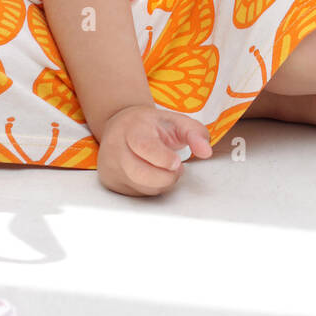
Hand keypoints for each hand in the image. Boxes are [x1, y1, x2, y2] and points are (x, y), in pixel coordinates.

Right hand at [97, 104, 212, 197]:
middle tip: (177, 166)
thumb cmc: (150, 124)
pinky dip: (150, 187)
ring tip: (165, 168)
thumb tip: (206, 152)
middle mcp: (116, 148)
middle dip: (167, 176)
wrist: (120, 124)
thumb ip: (195, 133)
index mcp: (132, 128)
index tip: (177, 162)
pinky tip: (151, 173)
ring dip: (161, 183)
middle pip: (141, 174)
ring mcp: (110, 167)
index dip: (162, 158)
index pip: (145, 147)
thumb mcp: (175, 120)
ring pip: (141, 187)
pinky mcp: (110, 182)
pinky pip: (136, 194)